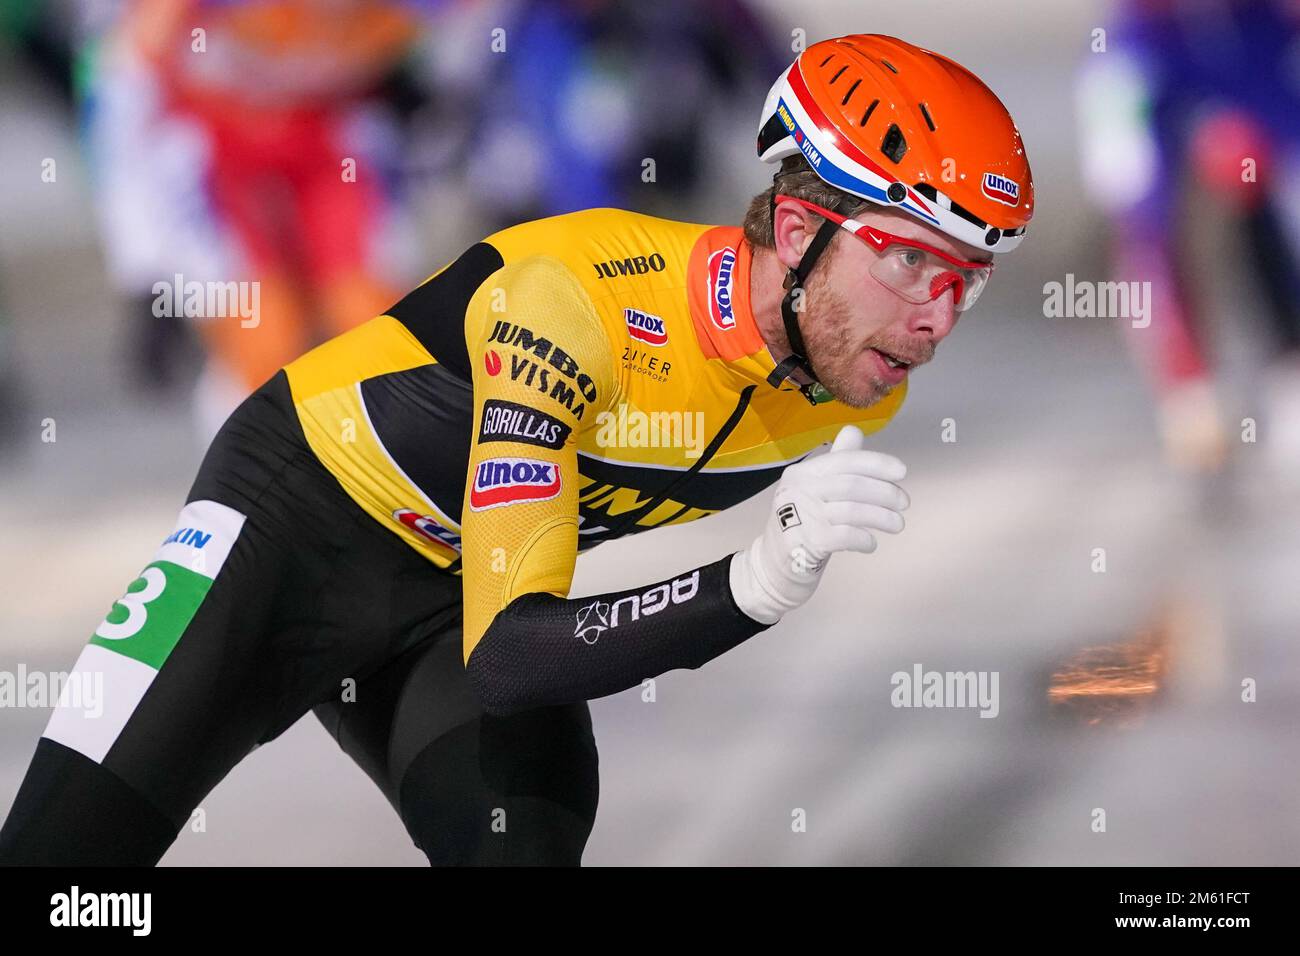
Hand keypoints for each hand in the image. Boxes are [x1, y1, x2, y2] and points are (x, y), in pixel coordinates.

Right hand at [728, 424, 908, 623]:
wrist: (775, 564)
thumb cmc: (802, 523)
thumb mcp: (815, 489)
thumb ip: (836, 463)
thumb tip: (853, 431)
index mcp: (802, 473)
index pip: (845, 460)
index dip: (877, 463)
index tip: (902, 472)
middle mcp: (798, 490)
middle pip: (852, 485)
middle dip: (885, 493)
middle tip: (904, 503)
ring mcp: (800, 516)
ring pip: (853, 511)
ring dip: (883, 517)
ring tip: (898, 524)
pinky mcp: (806, 542)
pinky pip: (846, 536)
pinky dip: (864, 539)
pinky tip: (871, 543)